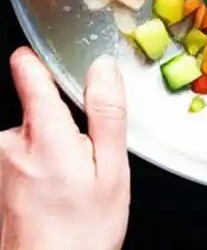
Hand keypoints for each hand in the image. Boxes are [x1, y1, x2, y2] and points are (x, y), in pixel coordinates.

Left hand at [0, 48, 129, 249]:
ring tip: (69, 190)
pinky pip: (19, 164)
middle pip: (35, 113)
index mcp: (44, 135)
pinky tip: (52, 202)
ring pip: (28, 141)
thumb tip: (103, 68)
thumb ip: (106, 115)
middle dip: (61, 129)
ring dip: (49, 156)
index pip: (28, 76)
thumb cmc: (82, 232)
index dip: (37, 63)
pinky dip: (37, 176)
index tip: (44, 60)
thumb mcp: (111, 171)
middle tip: (85, 164)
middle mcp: (10, 146)